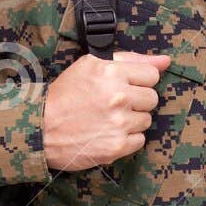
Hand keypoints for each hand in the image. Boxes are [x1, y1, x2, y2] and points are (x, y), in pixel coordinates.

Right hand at [41, 50, 169, 171]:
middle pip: (152, 98)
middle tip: (114, 104)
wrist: (40, 129)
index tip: (124, 86)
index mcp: (111, 73)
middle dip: (137, 101)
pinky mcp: (117, 146)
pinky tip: (108, 133)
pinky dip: (127, 138)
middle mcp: (118, 97)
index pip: (152, 75)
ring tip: (108, 119)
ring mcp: (118, 123)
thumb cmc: (65, 95)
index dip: (138, 81)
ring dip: (131, 120)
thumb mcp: (91, 65)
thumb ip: (131, 59)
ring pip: (147, 120)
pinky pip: (139, 140)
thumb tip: (165, 61)